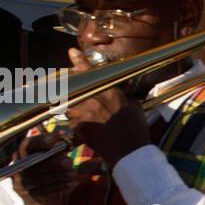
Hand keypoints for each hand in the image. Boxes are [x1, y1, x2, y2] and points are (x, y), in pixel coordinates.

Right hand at [12, 129, 77, 204]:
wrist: (47, 202)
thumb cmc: (52, 174)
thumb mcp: (56, 160)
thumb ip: (60, 152)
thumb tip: (68, 144)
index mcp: (23, 153)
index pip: (28, 144)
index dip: (41, 141)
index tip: (57, 138)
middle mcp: (18, 167)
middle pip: (33, 163)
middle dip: (53, 162)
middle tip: (69, 162)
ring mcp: (21, 184)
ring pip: (40, 178)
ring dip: (59, 175)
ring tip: (74, 174)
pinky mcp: (29, 198)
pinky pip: (45, 191)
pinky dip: (60, 186)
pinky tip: (73, 183)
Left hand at [64, 48, 150, 168]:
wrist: (129, 153)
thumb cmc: (136, 131)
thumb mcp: (135, 109)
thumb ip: (125, 98)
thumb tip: (123, 94)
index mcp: (109, 92)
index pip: (91, 72)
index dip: (79, 61)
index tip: (72, 52)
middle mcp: (94, 99)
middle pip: (73, 86)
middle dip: (69, 84)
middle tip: (69, 86)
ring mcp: (84, 113)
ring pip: (68, 103)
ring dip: (71, 105)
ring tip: (79, 111)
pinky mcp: (78, 127)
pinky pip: (71, 120)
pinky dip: (74, 122)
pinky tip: (83, 126)